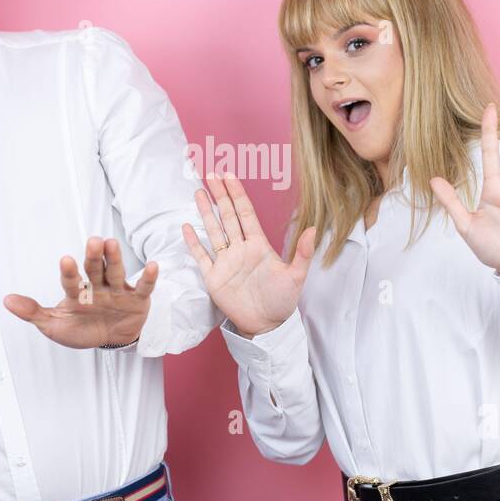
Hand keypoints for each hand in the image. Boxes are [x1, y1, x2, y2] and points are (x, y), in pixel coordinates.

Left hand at [3, 237, 154, 348]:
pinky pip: (143, 288)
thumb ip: (33, 312)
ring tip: (111, 243)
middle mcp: (97, 287)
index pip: (71, 281)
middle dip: (93, 256)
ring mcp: (117, 291)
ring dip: (113, 259)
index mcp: (77, 292)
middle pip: (94, 269)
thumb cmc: (82, 329)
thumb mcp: (54, 325)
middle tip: (93, 240)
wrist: (112, 339)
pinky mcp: (137, 299)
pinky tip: (152, 266)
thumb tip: (6, 300)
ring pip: (115, 273)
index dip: (69, 272)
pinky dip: (148, 278)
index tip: (65, 260)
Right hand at [181, 172, 316, 338]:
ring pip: (213, 231)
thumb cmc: (282, 302)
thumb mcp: (296, 277)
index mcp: (258, 245)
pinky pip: (201, 256)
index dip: (237, 193)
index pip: (245, 213)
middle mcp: (240, 249)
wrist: (266, 326)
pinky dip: (193, 242)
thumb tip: (312, 230)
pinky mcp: (214, 277)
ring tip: (198, 192)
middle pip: (227, 216)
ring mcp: (225, 262)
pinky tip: (186, 227)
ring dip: (205, 212)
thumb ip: (301, 254)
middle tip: (210, 174)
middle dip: (219, 195)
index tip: (229, 175)